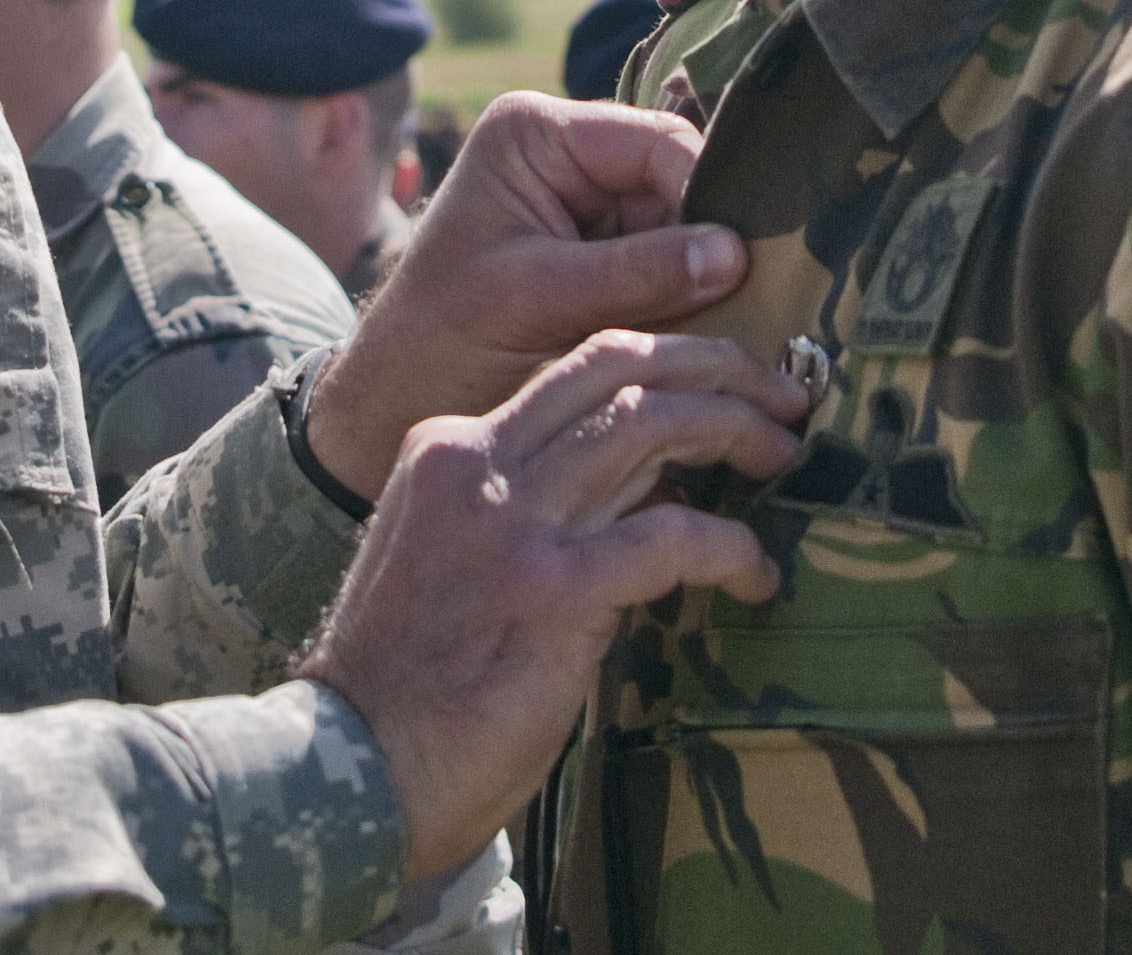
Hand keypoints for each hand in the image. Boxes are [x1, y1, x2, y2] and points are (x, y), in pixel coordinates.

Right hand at [301, 330, 807, 876]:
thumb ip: (527, 511)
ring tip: (782, 459)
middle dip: (715, 365)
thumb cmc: (407, 686)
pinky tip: (756, 577)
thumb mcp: (448, 559)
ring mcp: (513, 522)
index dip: (663, 368)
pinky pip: (672, 537)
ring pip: (649, 422)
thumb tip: (640, 493)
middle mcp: (476, 462)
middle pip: (617, 364)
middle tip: (780, 395)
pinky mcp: (552, 591)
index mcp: (447, 448)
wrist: (349, 768)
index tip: (723, 387)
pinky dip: (731, 548)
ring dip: (735, 430)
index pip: (574, 369)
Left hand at [305, 93, 744, 498]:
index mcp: (535, 132)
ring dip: (709, 281)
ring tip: (739, 330)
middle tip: (757, 306)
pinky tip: (709, 338)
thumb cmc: (441, 342)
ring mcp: (588, 203)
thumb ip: (633, 272)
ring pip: (687, 228)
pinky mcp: (603, 254)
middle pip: (681, 182)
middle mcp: (567, 153)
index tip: (746, 264)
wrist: (394, 403)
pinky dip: (691, 304)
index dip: (708, 196)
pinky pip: (673, 266)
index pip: (656, 142)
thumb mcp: (534, 300)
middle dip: (714, 242)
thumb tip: (733, 254)